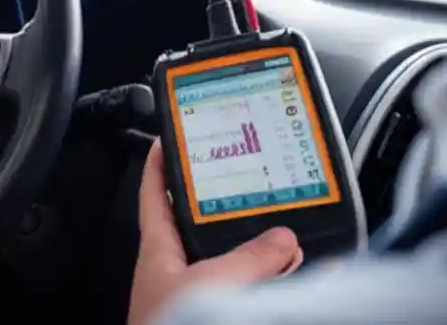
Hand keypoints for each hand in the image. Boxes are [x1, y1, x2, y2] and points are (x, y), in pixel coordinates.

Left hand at [128, 144, 303, 323]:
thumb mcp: (212, 284)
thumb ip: (250, 258)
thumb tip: (283, 239)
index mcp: (158, 252)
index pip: (153, 195)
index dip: (160, 165)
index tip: (172, 139)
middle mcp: (173, 273)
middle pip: (200, 228)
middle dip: (229, 209)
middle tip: (258, 184)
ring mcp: (194, 299)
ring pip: (229, 264)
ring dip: (257, 252)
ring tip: (291, 235)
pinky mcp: (214, 317)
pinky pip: (245, 294)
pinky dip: (268, 285)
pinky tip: (293, 281)